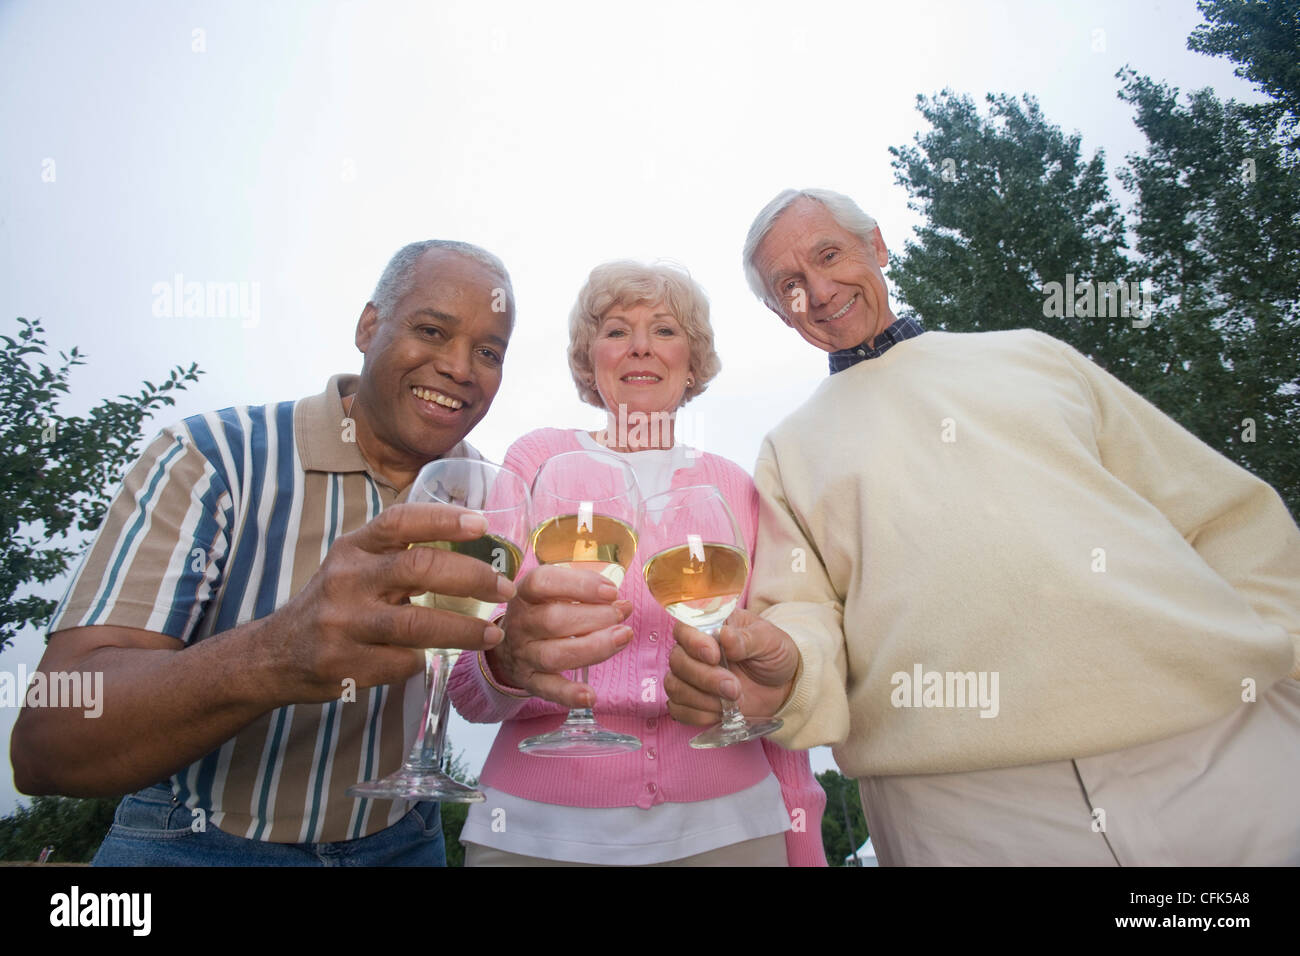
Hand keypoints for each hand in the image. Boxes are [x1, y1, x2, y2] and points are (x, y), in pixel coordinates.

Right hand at [268, 502, 516, 703]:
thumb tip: (471, 541)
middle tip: (504, 589)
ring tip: (493, 634)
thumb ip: (397, 553)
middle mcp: (346, 580)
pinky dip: (423, 660)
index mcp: (353, 548)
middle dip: (471, 578)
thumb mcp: (354, 565)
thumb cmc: (333, 603)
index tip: (482, 524)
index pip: (400, 522)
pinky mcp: (345, 664)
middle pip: (419, 570)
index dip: (442, 519)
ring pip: (417, 624)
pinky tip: (431, 658)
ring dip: (464, 630)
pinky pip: (402, 662)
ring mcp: (344, 624)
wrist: (275, 655)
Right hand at [485, 565, 633, 707]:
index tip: (610, 591)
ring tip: (622, 637)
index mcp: (524, 594)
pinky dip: (569, 695)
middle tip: (621, 614)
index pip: (543, 583)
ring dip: (593, 647)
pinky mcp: (530, 681)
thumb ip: (585, 593)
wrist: (507, 647)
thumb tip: (621, 604)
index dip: (579, 585)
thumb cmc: (540, 612)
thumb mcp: (552, 593)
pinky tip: (591, 696)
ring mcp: (524, 654)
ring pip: (554, 655)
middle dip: (595, 617)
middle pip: (553, 620)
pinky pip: (548, 690)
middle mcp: (520, 623)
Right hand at [665, 608, 799, 725]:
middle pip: (678, 661)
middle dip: (705, 678)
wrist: (783, 685)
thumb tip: (725, 635)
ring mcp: (691, 677)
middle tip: (734, 688)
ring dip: (701, 699)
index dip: (693, 643)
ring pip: (675, 686)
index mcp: (710, 628)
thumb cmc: (774, 654)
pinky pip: (678, 710)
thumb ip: (746, 638)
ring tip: (732, 701)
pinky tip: (720, 713)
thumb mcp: (769, 641)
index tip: (714, 656)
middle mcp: (694, 651)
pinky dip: (698, 714)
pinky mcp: (693, 702)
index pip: (684, 630)